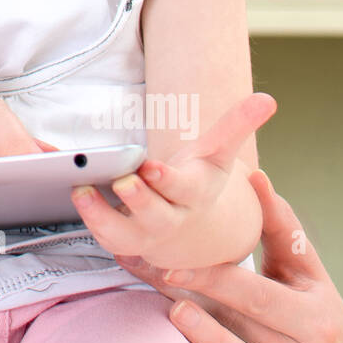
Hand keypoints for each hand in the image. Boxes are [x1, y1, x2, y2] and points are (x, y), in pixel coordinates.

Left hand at [68, 92, 274, 266]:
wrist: (197, 230)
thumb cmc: (199, 181)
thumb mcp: (217, 154)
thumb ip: (236, 125)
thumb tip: (267, 98)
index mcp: (195, 195)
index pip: (184, 189)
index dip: (167, 180)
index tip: (151, 168)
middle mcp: (172, 220)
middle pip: (155, 216)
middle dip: (139, 200)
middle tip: (122, 181)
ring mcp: (147, 236)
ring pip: (124, 235)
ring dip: (101, 216)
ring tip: (81, 190)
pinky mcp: (125, 244)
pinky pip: (105, 239)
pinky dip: (88, 221)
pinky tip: (75, 195)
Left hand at [113, 167, 342, 342]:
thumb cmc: (308, 315)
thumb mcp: (301, 273)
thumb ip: (279, 227)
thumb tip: (255, 176)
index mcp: (315, 316)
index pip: (258, 293)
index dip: (214, 276)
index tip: (171, 263)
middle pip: (250, 329)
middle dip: (206, 304)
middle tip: (164, 281)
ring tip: (176, 316)